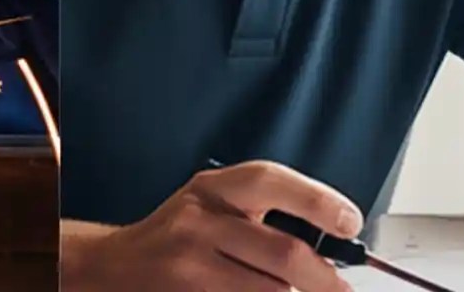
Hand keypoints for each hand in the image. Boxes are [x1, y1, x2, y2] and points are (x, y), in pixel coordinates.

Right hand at [63, 160, 361, 291]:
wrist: (114, 267)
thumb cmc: (176, 237)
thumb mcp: (210, 206)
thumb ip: (260, 213)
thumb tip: (330, 238)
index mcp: (211, 189)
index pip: (270, 181)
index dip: (317, 200)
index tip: (349, 222)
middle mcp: (199, 221)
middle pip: (283, 252)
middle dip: (324, 278)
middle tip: (341, 289)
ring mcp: (190, 264)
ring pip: (272, 290)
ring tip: (290, 289)